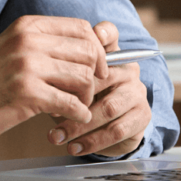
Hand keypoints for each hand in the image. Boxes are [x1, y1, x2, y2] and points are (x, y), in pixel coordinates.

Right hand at [0, 15, 108, 150]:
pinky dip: (77, 114)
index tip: (98, 67)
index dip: (97, 50)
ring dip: (86, 97)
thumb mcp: (12, 49)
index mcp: (27, 26)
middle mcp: (28, 40)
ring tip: (74, 106)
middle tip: (86, 91)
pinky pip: (71, 103)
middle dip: (95, 75)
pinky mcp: (27, 93)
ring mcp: (27, 65)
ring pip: (83, 77)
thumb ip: (44, 44)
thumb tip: (88, 46)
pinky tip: (69, 117)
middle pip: (87, 52)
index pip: (81, 28)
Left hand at [47, 22, 150, 157]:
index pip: (111, 34)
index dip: (103, 33)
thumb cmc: (80, 96)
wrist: (104, 129)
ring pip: (108, 107)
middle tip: (49, 109)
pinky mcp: (141, 116)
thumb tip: (39, 76)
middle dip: (74, 95)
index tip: (93, 35)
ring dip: (79, 125)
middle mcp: (127, 68)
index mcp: (110, 53)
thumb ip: (59, 72)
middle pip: (104, 77)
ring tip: (56, 135)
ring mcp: (137, 91)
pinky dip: (91, 141)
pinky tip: (74, 147)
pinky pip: (116, 130)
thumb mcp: (67, 81)